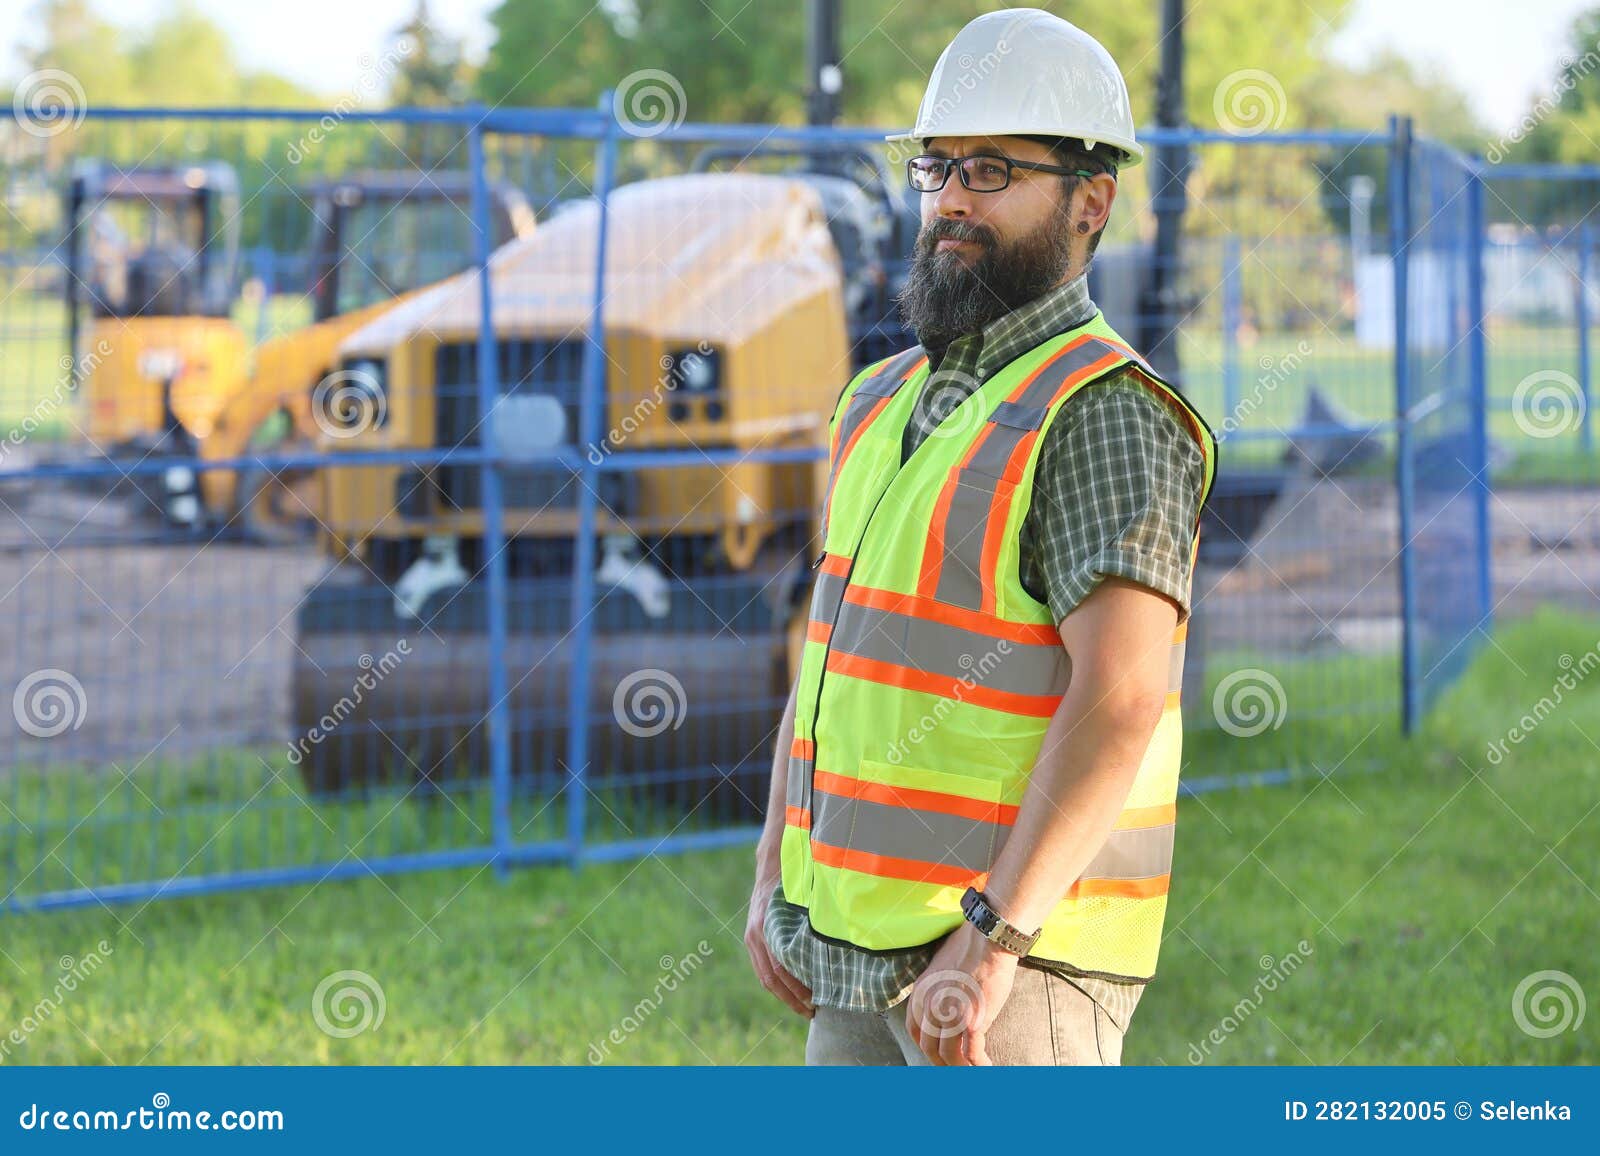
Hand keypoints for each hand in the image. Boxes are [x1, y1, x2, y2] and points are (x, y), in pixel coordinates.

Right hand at [744, 870, 813, 1017]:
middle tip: (811, 1013)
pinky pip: (762, 969)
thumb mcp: (803, 896)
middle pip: (771, 978)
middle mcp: (756, 934)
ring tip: (804, 1008)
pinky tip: (792, 992)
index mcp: (767, 927)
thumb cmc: (794, 880)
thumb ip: (813, 919)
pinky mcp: (753, 939)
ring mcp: (752, 937)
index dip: (796, 990)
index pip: (780, 969)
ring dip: (784, 996)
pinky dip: (777, 985)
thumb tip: (840, 940)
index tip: (815, 1002)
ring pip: (765, 977)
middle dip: (791, 999)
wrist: (771, 866)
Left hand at [905, 922, 1018, 1064]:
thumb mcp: (940, 966)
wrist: (987, 940)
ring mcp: (949, 1016)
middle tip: (956, 1066)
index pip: (915, 1030)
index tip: (937, 1052)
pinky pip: (972, 1054)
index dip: (926, 1045)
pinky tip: (987, 1067)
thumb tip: (945, 998)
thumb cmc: (970, 947)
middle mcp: (930, 1007)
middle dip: (942, 1061)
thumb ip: (937, 986)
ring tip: (973, 1070)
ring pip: (949, 1056)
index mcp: (921, 993)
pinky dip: (979, 1064)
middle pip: (930, 1047)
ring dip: (960, 1067)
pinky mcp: (971, 1022)